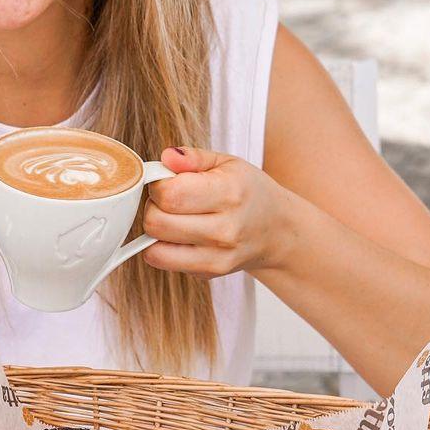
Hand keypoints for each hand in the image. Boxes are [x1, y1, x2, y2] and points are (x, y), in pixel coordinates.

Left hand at [142, 147, 291, 277]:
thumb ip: (193, 158)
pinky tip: (177, 236)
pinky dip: (160, 248)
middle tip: (168, 200)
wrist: (276, 230)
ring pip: (154, 247)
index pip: (170, 194)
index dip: (158, 185)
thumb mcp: (227, 163)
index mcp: (229, 193)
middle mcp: (224, 229)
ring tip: (172, 217)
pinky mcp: (208, 272)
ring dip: (155, 230)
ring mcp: (216, 256)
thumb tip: (166, 157)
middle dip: (153, 207)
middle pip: (157, 222)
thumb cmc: (247, 191)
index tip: (166, 181)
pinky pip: (162, 262)